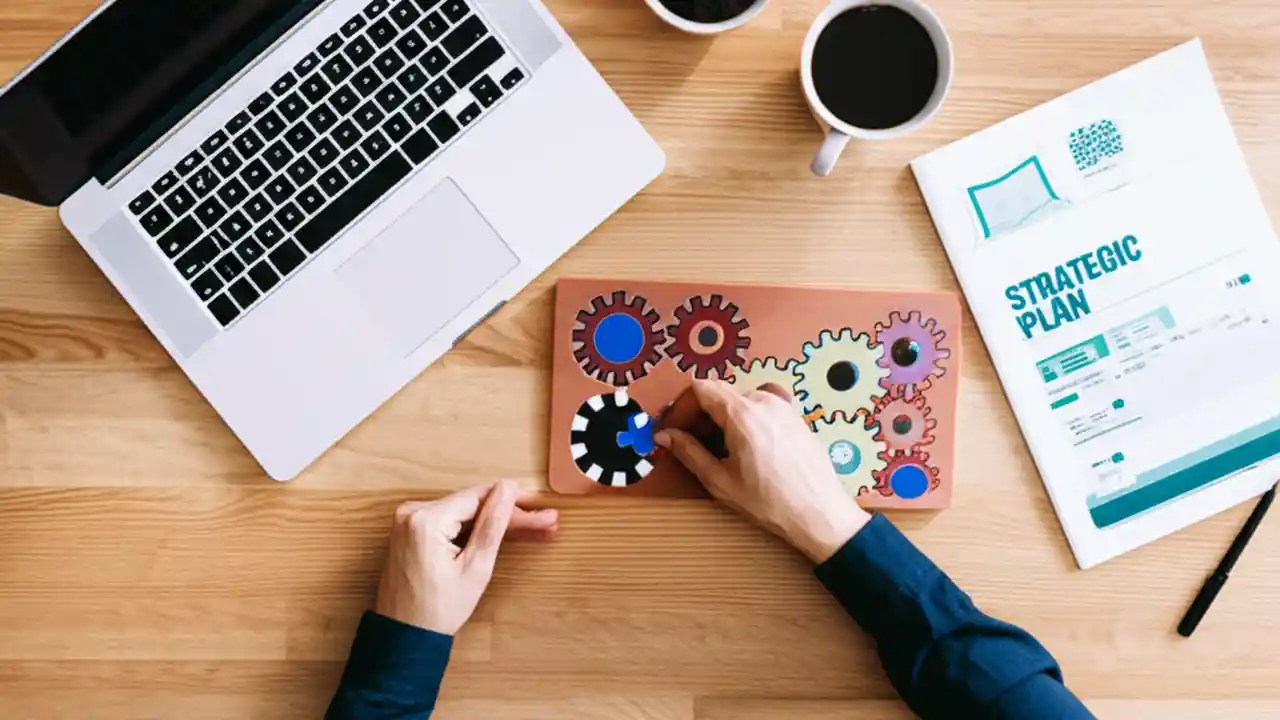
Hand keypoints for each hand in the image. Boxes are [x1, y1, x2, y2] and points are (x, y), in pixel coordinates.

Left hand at [375, 481, 558, 634]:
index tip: (540, 506)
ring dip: (494, 519)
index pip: (478, 498)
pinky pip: (449, 519)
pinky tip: (501, 530)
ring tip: (530, 527)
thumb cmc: (437, 611)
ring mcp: (407, 519)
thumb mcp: (475, 569)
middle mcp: (411, 512)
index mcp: (425, 520)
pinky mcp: (409, 529)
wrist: (404, 636)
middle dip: (508, 514)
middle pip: (472, 504)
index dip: (514, 501)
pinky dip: (473, 527)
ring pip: (463, 511)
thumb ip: (492, 525)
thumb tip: (508, 489)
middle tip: (543, 522)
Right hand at [655, 379, 869, 562]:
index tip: (673, 429)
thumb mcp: (720, 481)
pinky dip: (746, 418)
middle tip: (689, 443)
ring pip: (741, 400)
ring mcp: (784, 406)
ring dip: (723, 417)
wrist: (819, 513)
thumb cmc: (769, 502)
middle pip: (720, 393)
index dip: (681, 407)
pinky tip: (747, 445)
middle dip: (699, 415)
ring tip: (718, 449)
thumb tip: (664, 435)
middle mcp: (764, 401)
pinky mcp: (796, 416)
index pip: (701, 388)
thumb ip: (688, 452)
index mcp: (742, 414)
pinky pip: (762, 406)